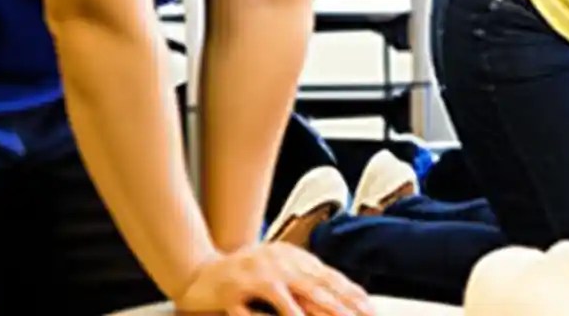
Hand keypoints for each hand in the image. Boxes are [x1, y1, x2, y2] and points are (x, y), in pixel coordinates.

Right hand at [176, 242, 374, 315]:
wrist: (199, 272)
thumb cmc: (244, 274)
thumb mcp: (277, 268)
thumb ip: (303, 277)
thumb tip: (339, 292)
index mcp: (289, 257)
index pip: (326, 276)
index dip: (349, 292)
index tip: (370, 308)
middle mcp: (274, 263)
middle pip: (313, 285)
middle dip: (340, 303)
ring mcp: (252, 276)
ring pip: (287, 295)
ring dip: (311, 309)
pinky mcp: (231, 292)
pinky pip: (251, 309)